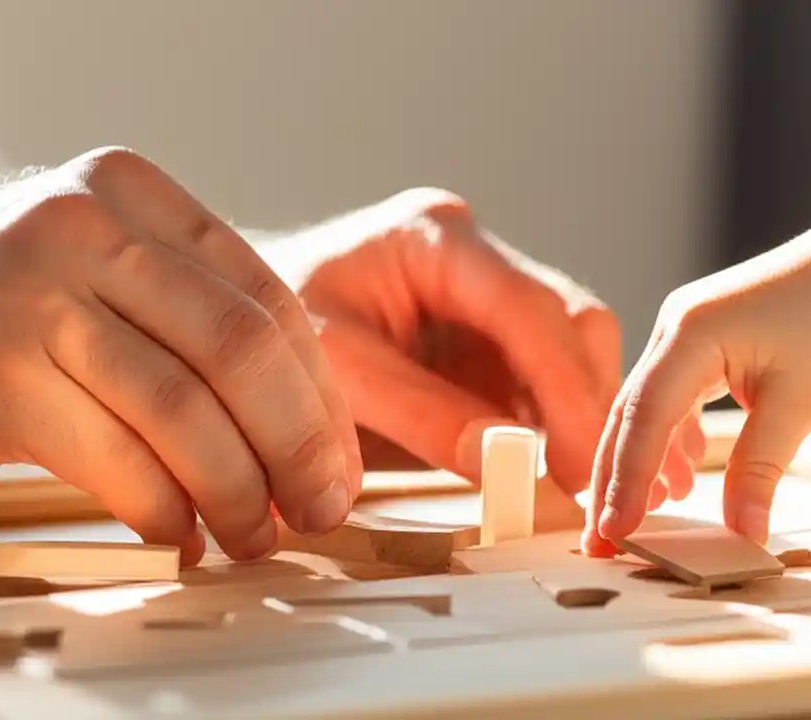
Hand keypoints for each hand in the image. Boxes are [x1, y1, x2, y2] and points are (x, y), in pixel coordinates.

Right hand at [0, 147, 359, 563]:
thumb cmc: (1, 324)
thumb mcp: (102, 283)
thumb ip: (196, 326)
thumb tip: (313, 431)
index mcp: (133, 193)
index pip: (268, 297)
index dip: (319, 394)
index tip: (340, 463)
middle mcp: (85, 223)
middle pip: (240, 348)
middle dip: (297, 445)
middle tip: (319, 509)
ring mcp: (32, 291)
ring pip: (183, 408)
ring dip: (235, 491)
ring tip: (252, 537)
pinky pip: (115, 457)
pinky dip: (162, 510)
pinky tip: (179, 537)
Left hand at [281, 188, 621, 494]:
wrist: (226, 324)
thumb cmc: (262, 332)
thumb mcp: (335, 371)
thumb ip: (419, 412)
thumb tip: (501, 456)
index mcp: (433, 238)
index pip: (529, 309)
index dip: (565, 389)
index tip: (576, 461)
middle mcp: (471, 255)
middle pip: (572, 322)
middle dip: (585, 403)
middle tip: (582, 486)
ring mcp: (482, 295)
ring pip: (569, 352)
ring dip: (573, 418)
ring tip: (561, 487)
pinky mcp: (482, 338)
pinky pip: (540, 380)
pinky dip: (547, 425)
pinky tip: (536, 469)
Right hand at [581, 229, 810, 554]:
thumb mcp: (800, 402)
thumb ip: (761, 469)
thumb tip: (743, 534)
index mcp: (689, 334)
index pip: (645, 417)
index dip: (627, 479)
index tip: (616, 530)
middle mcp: (672, 329)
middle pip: (628, 415)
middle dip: (614, 481)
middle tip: (604, 541)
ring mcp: (680, 333)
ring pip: (644, 409)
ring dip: (638, 464)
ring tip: (639, 519)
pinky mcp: (696, 341)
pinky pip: (669, 398)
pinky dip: (668, 441)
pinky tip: (680, 478)